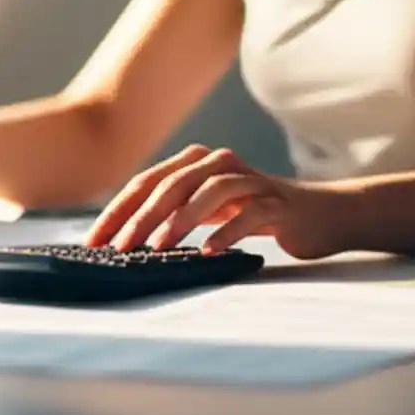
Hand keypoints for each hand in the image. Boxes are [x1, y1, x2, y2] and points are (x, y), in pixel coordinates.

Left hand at [84, 145, 353, 259]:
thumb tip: (122, 237)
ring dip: (180, 221)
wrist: (319, 215)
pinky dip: (226, 232)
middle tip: (119, 247)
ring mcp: (251, 180)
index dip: (118, 210)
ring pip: (209, 193)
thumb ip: (173, 212)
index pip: (147, 182)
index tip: (94, 240)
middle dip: (142, 217)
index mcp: (197, 162)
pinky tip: (209, 252)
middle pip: (173, 184)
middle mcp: (220, 163)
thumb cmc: (253, 213)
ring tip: (157, 248)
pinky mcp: (277, 203)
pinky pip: (248, 215)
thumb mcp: (208, 209)